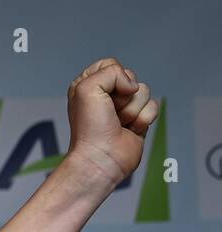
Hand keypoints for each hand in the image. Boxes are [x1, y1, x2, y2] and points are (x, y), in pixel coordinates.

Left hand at [64, 57, 158, 189]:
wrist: (101, 158)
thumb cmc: (89, 128)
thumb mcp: (87, 88)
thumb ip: (110, 71)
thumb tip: (132, 85)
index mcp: (87, 85)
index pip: (110, 63)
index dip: (112, 77)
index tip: (103, 94)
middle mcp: (105, 95)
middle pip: (130, 77)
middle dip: (124, 95)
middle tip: (110, 112)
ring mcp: (122, 108)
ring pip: (144, 91)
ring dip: (133, 109)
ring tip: (119, 123)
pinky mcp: (138, 119)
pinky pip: (153, 106)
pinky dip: (143, 119)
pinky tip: (130, 130)